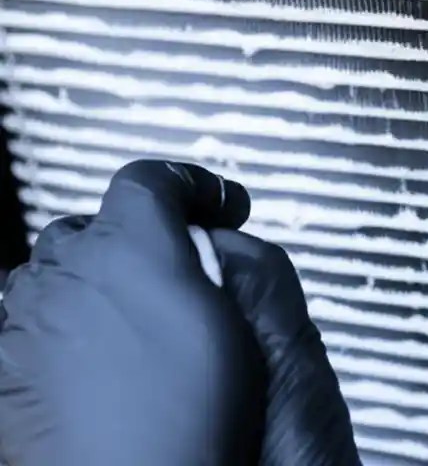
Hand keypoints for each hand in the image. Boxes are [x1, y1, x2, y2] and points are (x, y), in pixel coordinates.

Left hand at [0, 160, 359, 464]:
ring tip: (131, 330)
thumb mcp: (235, 322)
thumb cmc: (191, 417)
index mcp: (130, 248)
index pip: (149, 181)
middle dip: (136, 241)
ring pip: (54, 276)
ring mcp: (22, 320)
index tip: (216, 204)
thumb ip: (217, 259)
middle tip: (176, 277)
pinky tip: (94, 369)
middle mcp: (64, 273)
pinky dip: (59, 332)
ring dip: (91, 286)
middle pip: (95, 227)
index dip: (189, 186)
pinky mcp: (2, 367)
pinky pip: (27, 325)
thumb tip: (202, 237)